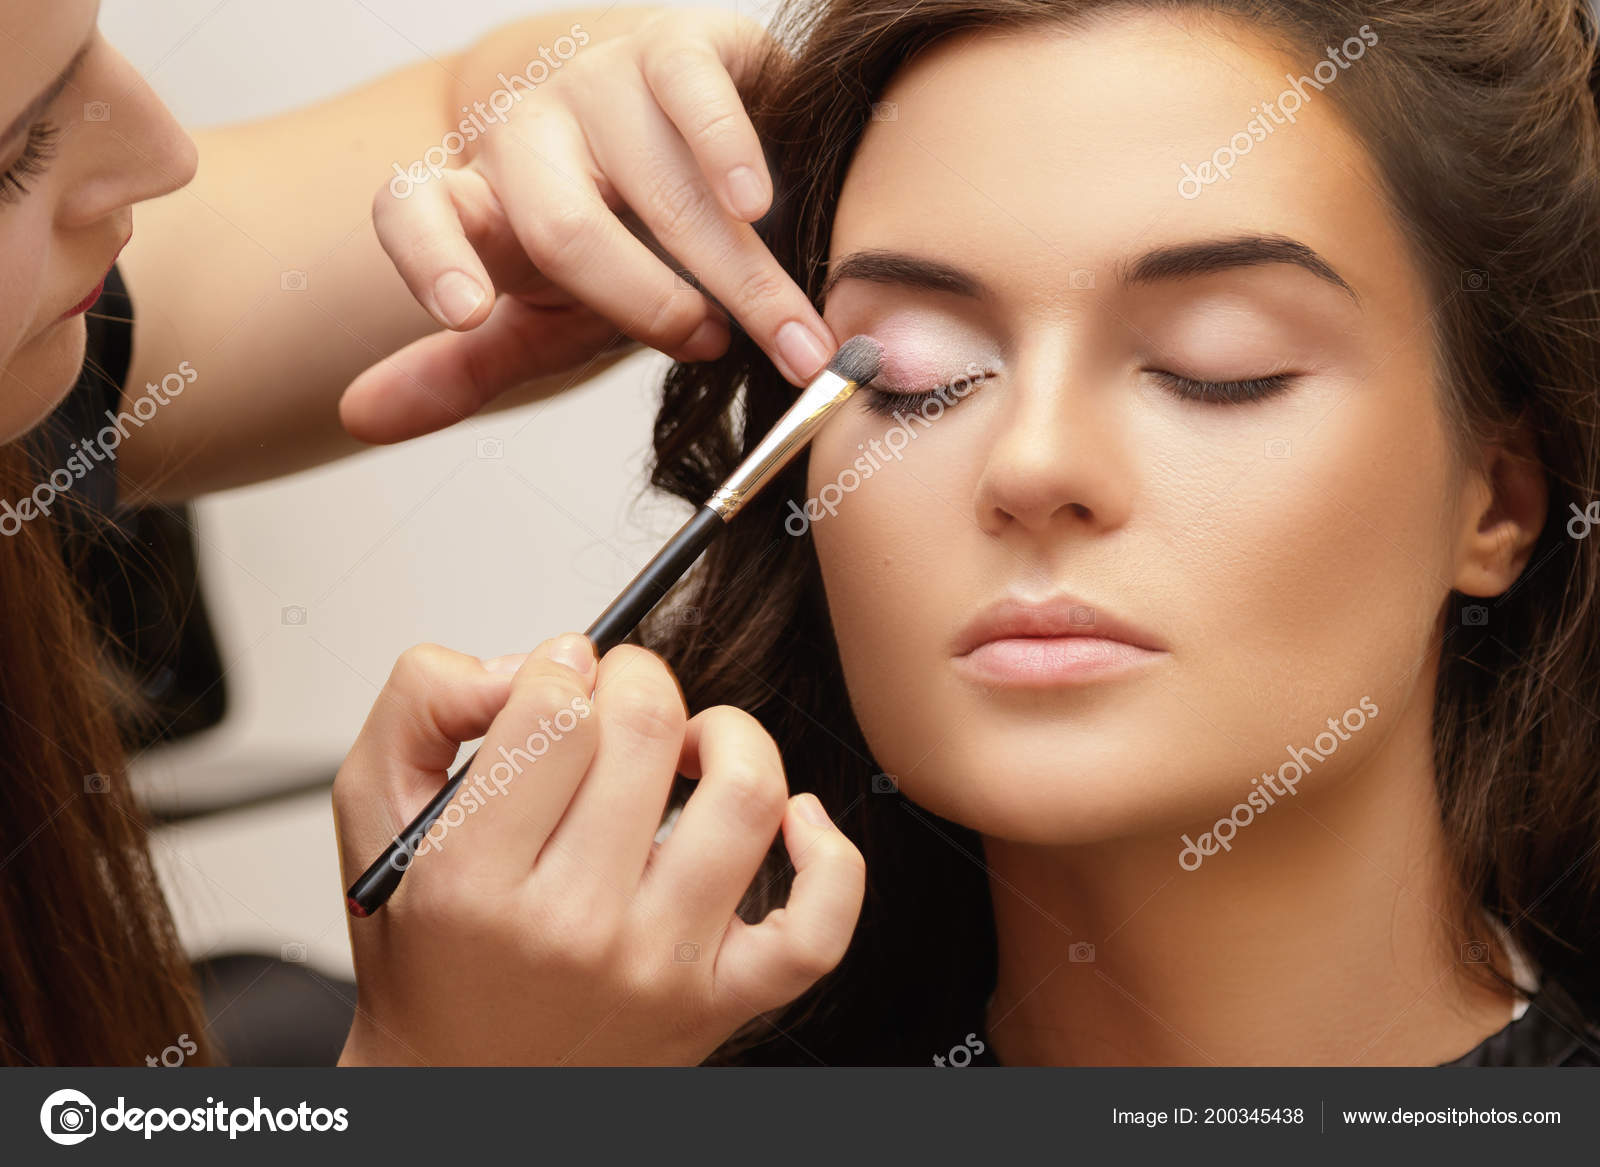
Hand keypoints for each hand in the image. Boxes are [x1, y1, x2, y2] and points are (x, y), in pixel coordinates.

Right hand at [332, 634, 864, 1064]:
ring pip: (746, 796)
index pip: (554, 714)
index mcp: (474, 881)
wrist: (461, 1082)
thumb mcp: (372, 812)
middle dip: (636, 678)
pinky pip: (819, 924)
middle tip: (615, 698)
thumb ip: (423, 703)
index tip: (559, 679)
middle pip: (649, 730)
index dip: (562, 666)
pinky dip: (829, 854)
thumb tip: (531, 664)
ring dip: (727, 736)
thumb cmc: (431, 948)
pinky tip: (793, 818)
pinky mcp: (722, 1002)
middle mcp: (573, 929)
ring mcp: (659, 970)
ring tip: (689, 749)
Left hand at [341, 7, 836, 444]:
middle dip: (646, 300)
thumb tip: (355, 420)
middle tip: (710, 347)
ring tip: (790, 333)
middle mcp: (527, 135)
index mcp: (481, 203)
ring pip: (649, 182)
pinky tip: (758, 204)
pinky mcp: (674, 45)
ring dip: (732, 270)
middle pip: (561, 224)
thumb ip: (461, 368)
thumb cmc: (607, 234)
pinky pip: (695, 93)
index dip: (431, 259)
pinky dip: (732, 154)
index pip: (416, 213)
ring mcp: (598, 84)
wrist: (671, 119)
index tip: (467, 313)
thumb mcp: (537, 311)